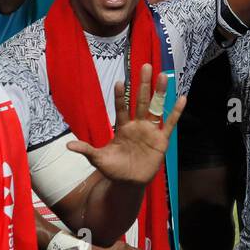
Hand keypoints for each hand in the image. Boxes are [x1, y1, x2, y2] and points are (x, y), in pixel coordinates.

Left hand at [68, 64, 187, 186]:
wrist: (130, 182)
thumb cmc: (114, 169)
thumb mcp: (99, 159)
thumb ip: (87, 150)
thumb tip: (68, 146)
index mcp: (123, 127)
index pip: (122, 108)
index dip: (121, 96)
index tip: (120, 82)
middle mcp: (137, 125)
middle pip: (141, 101)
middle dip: (143, 84)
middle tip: (145, 66)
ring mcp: (150, 131)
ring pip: (156, 108)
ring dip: (159, 92)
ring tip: (163, 76)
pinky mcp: (162, 140)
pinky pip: (170, 123)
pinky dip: (176, 111)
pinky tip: (182, 98)